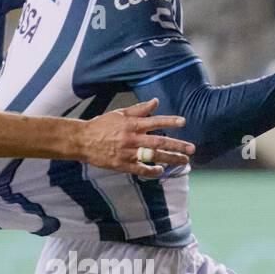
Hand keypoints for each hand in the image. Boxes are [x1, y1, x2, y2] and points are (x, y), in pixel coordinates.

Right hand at [79, 99, 195, 175]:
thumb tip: (156, 102)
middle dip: (177, 146)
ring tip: (184, 161)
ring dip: (170, 159)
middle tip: (191, 149)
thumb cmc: (101, 125)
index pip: (155, 121)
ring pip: (153, 157)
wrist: (83, 141)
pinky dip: (152, 171)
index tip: (183, 122)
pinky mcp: (122, 165)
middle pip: (159, 142)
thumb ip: (139, 109)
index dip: (169, 122)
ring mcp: (128, 153)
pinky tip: (161, 171)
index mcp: (132, 124)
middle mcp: (132, 138)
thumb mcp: (120, 113)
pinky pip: (141, 170)